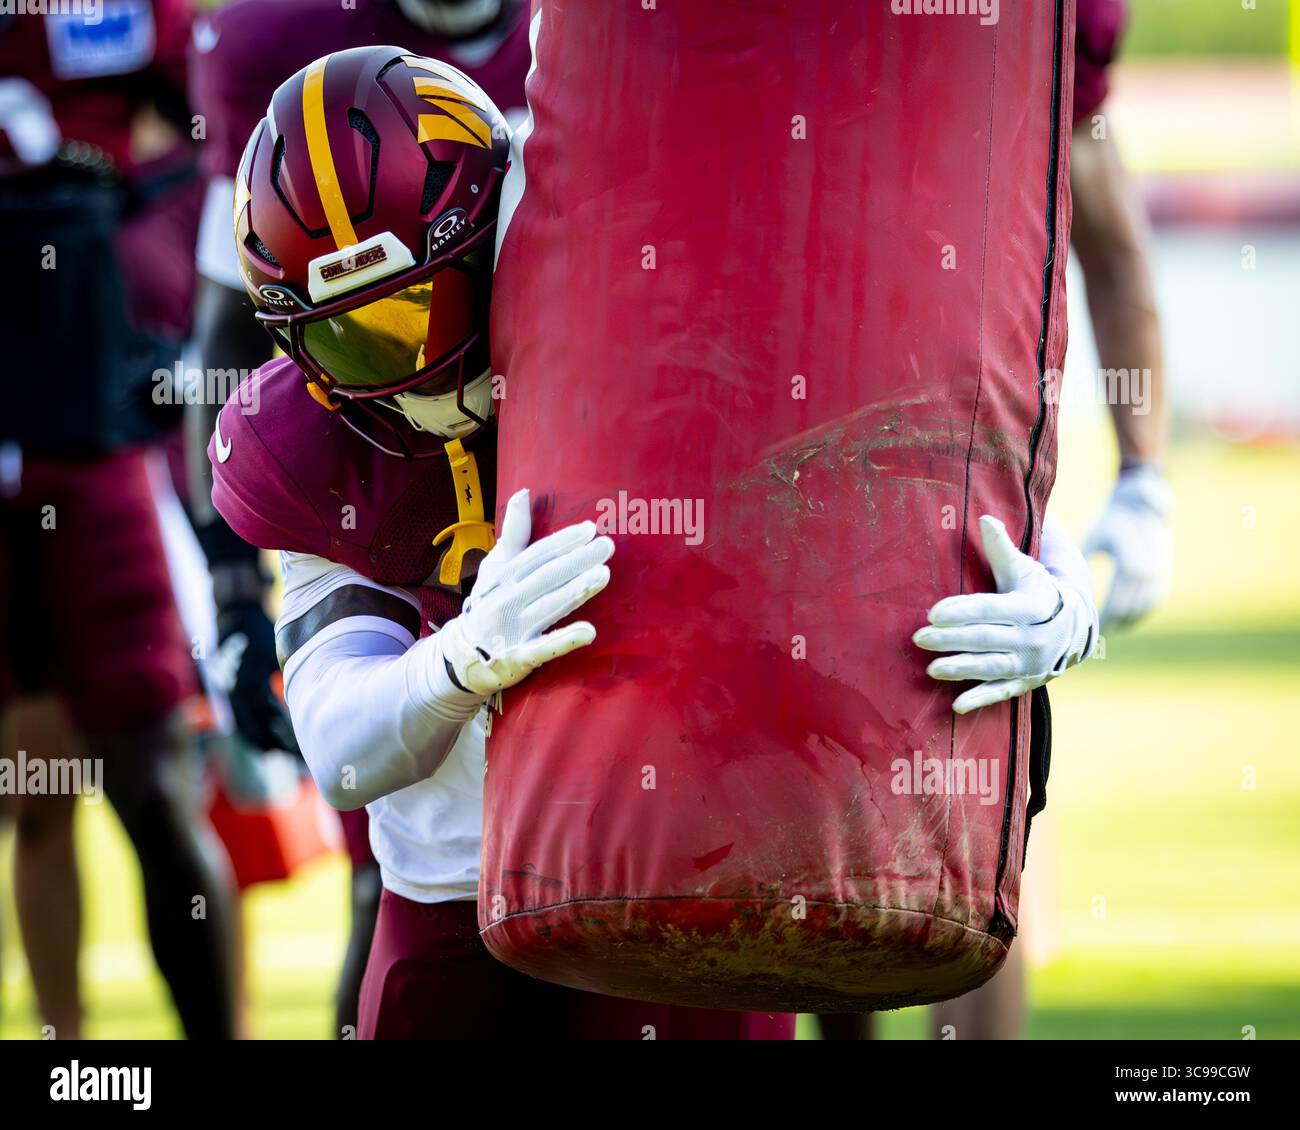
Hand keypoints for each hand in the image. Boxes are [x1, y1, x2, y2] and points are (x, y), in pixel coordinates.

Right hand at [212, 601, 300, 753]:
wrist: (234, 613)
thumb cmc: (262, 630)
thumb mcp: (278, 652)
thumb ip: (290, 675)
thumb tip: (315, 698)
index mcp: (250, 683)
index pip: (269, 718)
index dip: (284, 734)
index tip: (300, 747)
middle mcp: (235, 691)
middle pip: (255, 728)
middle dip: (274, 744)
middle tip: (295, 758)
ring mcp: (228, 692)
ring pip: (245, 725)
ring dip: (261, 741)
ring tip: (279, 753)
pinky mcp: (227, 690)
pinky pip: (240, 716)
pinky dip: (252, 729)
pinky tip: (266, 737)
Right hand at [438, 489, 613, 696]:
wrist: (462, 655)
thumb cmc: (488, 602)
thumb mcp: (495, 566)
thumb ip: (514, 532)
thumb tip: (523, 492)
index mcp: (503, 575)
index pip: (536, 554)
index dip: (563, 541)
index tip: (589, 529)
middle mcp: (506, 599)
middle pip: (546, 576)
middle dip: (577, 560)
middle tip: (607, 546)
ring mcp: (512, 630)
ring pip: (549, 606)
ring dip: (576, 590)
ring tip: (603, 574)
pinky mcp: (520, 657)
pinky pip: (545, 648)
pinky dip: (566, 639)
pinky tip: (589, 631)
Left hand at [913, 515, 1097, 713]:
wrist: (1077, 624)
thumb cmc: (1038, 590)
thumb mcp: (1024, 567)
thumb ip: (1001, 547)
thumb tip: (984, 517)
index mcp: (1031, 606)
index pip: (990, 609)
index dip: (961, 611)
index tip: (932, 613)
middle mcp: (1033, 637)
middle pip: (986, 639)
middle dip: (951, 639)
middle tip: (918, 638)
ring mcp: (1031, 662)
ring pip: (992, 667)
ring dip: (961, 669)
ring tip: (932, 668)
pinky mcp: (1026, 681)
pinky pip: (1002, 692)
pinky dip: (981, 699)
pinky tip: (956, 705)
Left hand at [1082, 464, 1172, 630]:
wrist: (1142, 505)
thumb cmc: (1111, 523)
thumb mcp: (1094, 540)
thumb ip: (1083, 564)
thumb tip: (1065, 588)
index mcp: (1129, 564)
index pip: (1118, 602)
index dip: (1105, 618)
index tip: (1090, 626)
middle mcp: (1148, 571)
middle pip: (1131, 608)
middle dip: (1115, 623)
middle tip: (1096, 634)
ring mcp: (1160, 573)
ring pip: (1145, 607)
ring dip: (1129, 620)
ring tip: (1110, 629)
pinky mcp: (1165, 573)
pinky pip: (1154, 600)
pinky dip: (1141, 612)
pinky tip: (1126, 619)